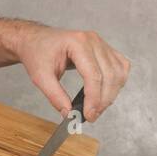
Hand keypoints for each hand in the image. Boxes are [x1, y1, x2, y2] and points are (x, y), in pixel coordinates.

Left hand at [11, 26, 129, 121]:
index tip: (89, 115)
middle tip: (92, 116)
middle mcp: (93, 40)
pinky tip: (106, 93)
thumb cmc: (37, 52)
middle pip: (110, 75)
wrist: (36, 39)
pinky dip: (116, 83)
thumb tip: (69, 114)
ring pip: (118, 73)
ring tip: (97, 108)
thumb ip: (55, 96)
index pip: (94, 75)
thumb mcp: (40, 76)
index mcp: (77, 42)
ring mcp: (101, 44)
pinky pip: (120, 68)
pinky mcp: (105, 50)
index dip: (94, 98)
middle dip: (103, 100)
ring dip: (111, 94)